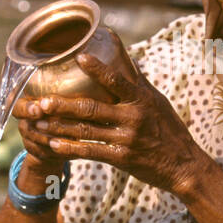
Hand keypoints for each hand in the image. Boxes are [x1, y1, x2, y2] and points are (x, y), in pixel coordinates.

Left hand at [12, 53, 203, 194]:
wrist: (184, 165)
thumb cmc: (169, 129)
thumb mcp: (158, 102)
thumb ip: (138, 82)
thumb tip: (126, 57)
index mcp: (142, 99)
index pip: (117, 80)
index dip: (97, 69)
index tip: (78, 57)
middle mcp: (133, 117)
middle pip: (91, 108)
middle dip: (63, 105)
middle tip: (41, 101)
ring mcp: (127, 139)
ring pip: (86, 131)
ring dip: (60, 127)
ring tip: (39, 123)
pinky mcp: (122, 158)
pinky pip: (91, 152)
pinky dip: (71, 148)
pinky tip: (54, 145)